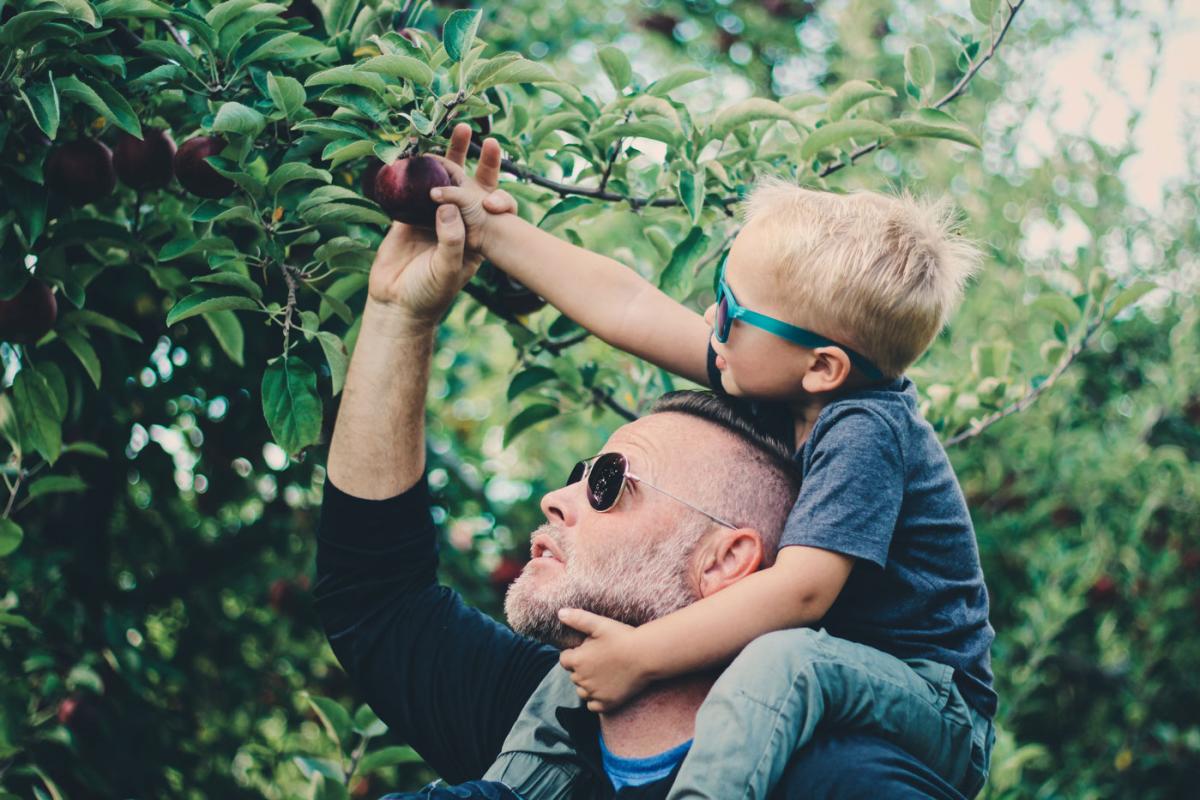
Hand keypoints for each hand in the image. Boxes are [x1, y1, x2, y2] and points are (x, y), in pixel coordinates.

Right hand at [366, 123, 514, 326]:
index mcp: (475, 235)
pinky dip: (410, 172)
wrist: (398, 306)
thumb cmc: (430, 293)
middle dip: (467, 155)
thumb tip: (448, 205)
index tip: (494, 153)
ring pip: (437, 182)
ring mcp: (430, 218)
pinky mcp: (406, 218)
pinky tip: (411, 152)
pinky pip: (409, 191)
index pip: (488, 200)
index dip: (492, 179)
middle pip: (464, 182)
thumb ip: (451, 239)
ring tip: (440, 131)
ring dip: (439, 157)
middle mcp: (456, 222)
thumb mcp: (447, 268)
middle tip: (468, 127)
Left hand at [557, 608, 650, 712]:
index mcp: (577, 661)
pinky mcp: (607, 704)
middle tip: (601, 658)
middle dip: (582, 668)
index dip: (575, 654)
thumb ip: (578, 619)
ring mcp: (594, 693)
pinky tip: (606, 688)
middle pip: (574, 675)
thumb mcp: (600, 624)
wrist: (646, 656)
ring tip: (604, 672)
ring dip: (588, 683)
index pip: (564, 660)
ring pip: (582, 691)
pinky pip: (592, 705)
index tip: (589, 649)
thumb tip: (560, 613)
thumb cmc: (623, 638)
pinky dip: (596, 699)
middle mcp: (582, 680)